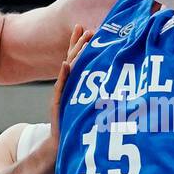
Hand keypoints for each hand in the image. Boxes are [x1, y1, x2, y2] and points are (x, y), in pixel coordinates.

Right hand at [35, 25, 91, 165]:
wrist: (62, 144)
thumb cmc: (78, 127)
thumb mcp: (87, 107)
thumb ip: (94, 92)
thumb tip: (114, 82)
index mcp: (74, 84)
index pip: (77, 59)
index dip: (80, 44)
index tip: (87, 29)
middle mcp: (67, 86)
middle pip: (73, 60)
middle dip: (79, 44)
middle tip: (87, 29)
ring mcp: (62, 93)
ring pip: (69, 69)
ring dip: (75, 53)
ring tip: (82, 39)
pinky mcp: (59, 104)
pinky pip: (62, 88)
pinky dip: (64, 76)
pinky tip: (66, 64)